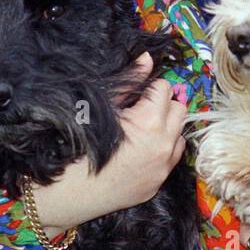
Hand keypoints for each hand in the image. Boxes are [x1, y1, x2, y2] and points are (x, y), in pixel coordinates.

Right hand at [29, 52, 186, 236]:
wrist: (69, 192)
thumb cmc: (81, 144)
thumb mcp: (104, 106)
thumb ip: (130, 81)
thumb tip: (147, 58)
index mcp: (150, 120)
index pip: (164, 89)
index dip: (149, 87)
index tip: (136, 93)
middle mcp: (164, 144)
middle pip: (179, 109)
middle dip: (164, 103)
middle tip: (142, 106)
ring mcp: (163, 167)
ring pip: (180, 134)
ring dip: (167, 127)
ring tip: (144, 128)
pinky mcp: (158, 183)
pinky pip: (172, 158)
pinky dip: (164, 149)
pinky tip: (145, 148)